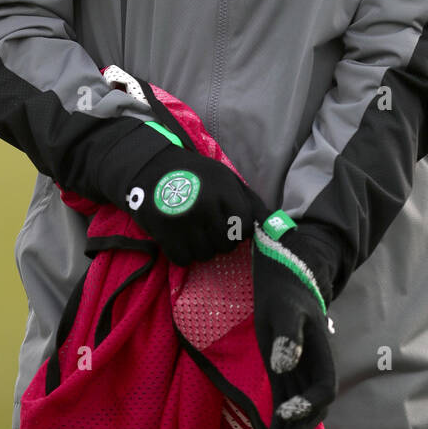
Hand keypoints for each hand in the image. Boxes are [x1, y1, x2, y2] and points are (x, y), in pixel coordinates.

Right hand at [97, 121, 266, 265]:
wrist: (151, 168)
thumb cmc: (197, 175)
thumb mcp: (227, 179)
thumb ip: (252, 203)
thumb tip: (276, 228)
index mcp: (225, 191)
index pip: (245, 229)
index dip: (239, 229)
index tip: (229, 222)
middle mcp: (206, 207)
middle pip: (226, 245)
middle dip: (221, 240)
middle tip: (209, 226)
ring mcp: (184, 222)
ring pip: (205, 255)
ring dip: (202, 247)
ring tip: (194, 230)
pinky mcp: (164, 234)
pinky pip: (183, 260)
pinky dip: (183, 253)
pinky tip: (180, 237)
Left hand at [251, 210, 338, 428]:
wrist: (285, 281)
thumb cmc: (287, 292)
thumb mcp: (286, 309)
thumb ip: (288, 335)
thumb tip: (283, 364)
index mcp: (322, 357)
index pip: (323, 391)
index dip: (307, 406)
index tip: (284, 414)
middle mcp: (314, 371)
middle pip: (314, 411)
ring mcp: (300, 375)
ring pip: (301, 414)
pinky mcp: (285, 376)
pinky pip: (286, 406)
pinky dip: (279, 426)